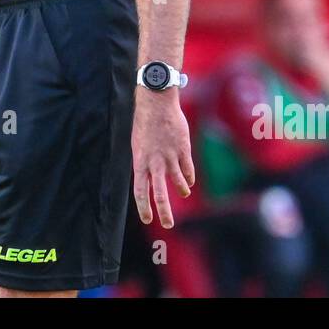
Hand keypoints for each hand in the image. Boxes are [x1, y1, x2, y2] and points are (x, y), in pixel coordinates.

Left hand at [132, 87, 194, 228]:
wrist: (156, 103)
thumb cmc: (145, 124)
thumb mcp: (139, 146)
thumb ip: (145, 164)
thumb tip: (149, 181)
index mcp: (140, 161)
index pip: (140, 190)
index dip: (143, 207)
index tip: (148, 219)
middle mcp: (155, 162)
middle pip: (159, 193)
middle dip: (164, 211)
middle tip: (169, 225)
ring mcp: (170, 156)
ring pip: (179, 182)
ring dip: (181, 190)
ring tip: (183, 192)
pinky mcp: (183, 149)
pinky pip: (188, 170)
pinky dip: (189, 178)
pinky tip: (188, 180)